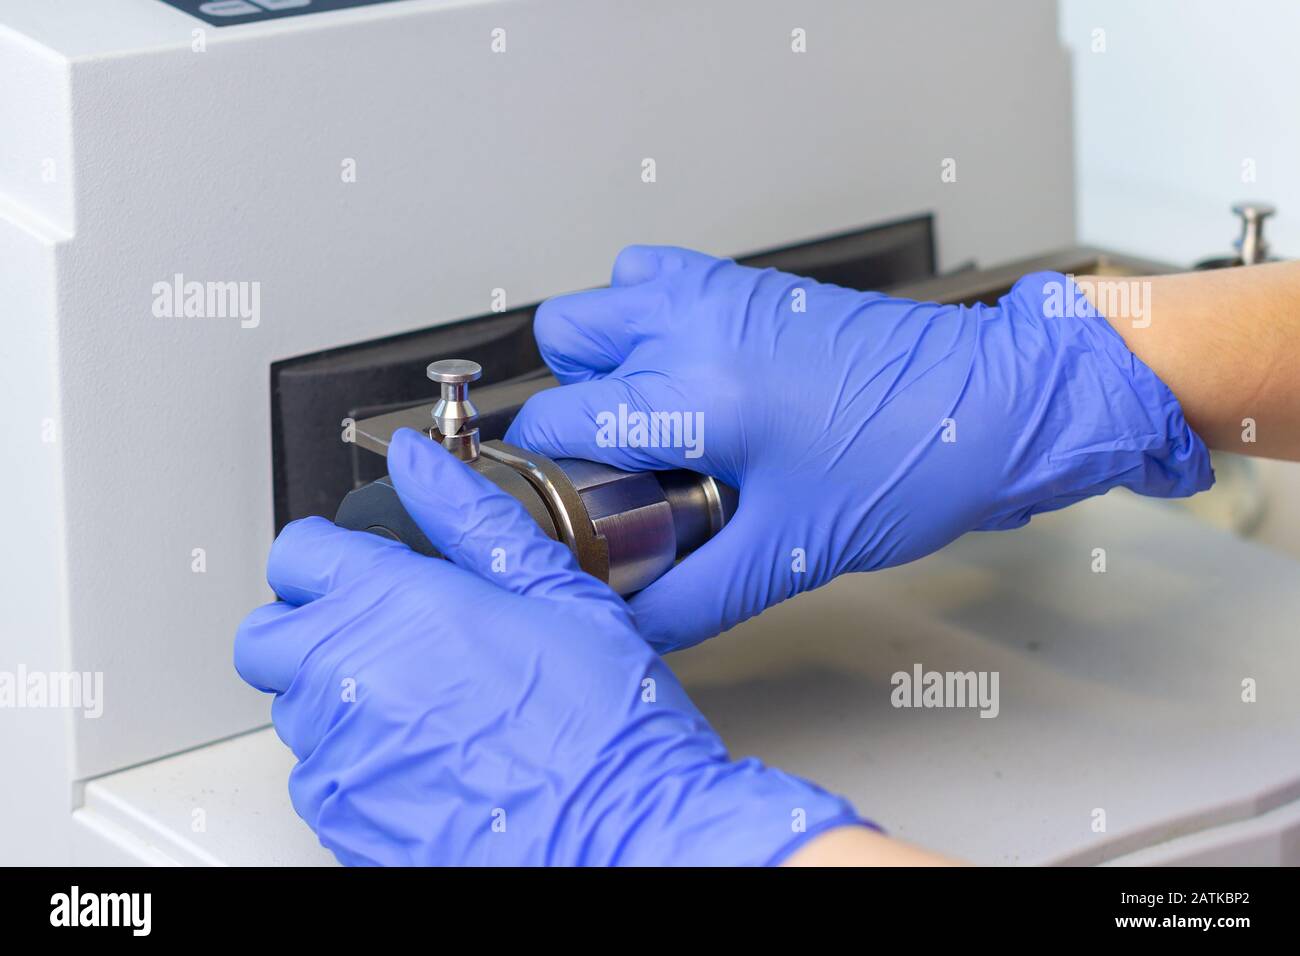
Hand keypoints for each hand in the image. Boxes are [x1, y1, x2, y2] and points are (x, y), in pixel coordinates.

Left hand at [234, 427, 862, 865]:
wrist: (630, 839)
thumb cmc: (608, 724)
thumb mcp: (559, 593)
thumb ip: (473, 517)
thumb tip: (420, 463)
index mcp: (397, 603)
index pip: (296, 553)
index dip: (328, 556)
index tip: (360, 570)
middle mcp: (348, 676)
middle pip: (265, 637)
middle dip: (308, 628)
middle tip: (379, 638)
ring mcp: (339, 756)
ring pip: (294, 711)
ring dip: (337, 699)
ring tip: (425, 708)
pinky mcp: (345, 821)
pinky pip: (318, 779)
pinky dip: (357, 764)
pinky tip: (427, 760)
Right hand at [506, 245, 1212, 650]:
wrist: (997, 406)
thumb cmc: (912, 467)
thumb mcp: (792, 554)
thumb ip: (695, 599)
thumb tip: (632, 626)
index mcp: (698, 394)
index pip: (558, 416)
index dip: (539, 466)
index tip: (559, 496)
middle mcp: (697, 324)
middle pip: (563, 336)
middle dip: (571, 399)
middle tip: (618, 457)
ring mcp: (724, 291)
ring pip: (606, 296)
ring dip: (605, 352)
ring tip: (652, 415)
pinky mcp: (753, 283)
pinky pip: (661, 277)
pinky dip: (650, 316)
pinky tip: (689, 374)